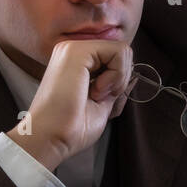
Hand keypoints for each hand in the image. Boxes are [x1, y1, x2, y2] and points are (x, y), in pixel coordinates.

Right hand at [6, 39, 132, 170]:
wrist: (52, 138)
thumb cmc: (72, 128)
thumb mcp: (103, 104)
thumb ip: (116, 87)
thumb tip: (135, 76)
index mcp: (76, 63)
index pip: (115, 57)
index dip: (120, 78)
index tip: (102, 97)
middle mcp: (72, 51)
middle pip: (120, 52)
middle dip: (121, 77)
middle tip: (100, 96)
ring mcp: (73, 48)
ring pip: (122, 50)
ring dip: (118, 77)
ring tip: (95, 94)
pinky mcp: (77, 51)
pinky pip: (118, 51)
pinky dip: (116, 75)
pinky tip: (97, 90)